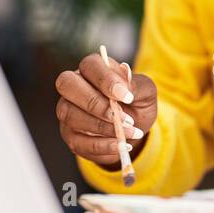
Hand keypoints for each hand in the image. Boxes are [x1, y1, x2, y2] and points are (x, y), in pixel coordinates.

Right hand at [54, 52, 157, 167]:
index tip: (127, 97)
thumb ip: (137, 86)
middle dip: (95, 103)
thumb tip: (125, 88)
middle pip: (67, 85)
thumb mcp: (146, 92)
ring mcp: (67, 110)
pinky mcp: (70, 135)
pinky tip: (120, 145)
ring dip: (102, 128)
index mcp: (93, 68)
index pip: (89, 65)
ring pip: (71, 115)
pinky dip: (102, 146)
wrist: (134, 127)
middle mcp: (74, 86)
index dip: (106, 81)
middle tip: (123, 117)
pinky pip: (78, 142)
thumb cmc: (136, 102)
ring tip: (128, 132)